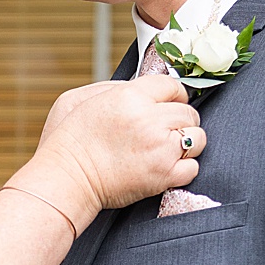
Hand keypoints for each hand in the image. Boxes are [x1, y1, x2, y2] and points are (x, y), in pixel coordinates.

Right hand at [17, 76, 203, 222]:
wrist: (67, 178)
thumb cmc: (71, 141)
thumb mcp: (83, 98)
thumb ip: (120, 89)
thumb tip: (144, 89)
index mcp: (131, 97)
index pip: (172, 86)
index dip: (174, 96)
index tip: (171, 104)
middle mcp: (149, 120)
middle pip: (188, 112)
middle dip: (180, 120)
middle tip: (166, 130)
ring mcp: (160, 148)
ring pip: (197, 138)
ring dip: (186, 143)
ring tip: (168, 148)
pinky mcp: (163, 175)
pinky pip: (192, 167)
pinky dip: (184, 168)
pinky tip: (168, 166)